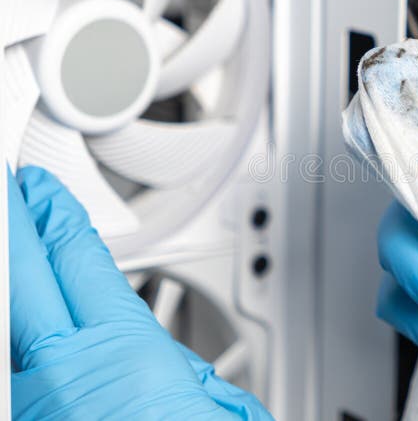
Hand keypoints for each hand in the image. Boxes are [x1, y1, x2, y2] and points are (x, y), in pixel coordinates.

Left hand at [8, 166, 272, 419]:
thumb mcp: (222, 407)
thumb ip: (194, 374)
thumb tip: (178, 366)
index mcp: (127, 352)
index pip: (80, 261)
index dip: (57, 219)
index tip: (41, 192)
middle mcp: (67, 373)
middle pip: (24, 280)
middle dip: (16, 229)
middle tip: (9, 192)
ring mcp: (35, 404)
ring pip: (14, 334)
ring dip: (16, 299)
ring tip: (17, 265)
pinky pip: (16, 377)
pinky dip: (22, 351)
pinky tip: (26, 338)